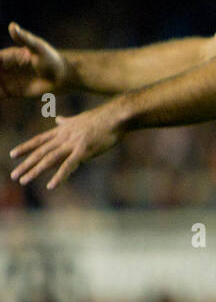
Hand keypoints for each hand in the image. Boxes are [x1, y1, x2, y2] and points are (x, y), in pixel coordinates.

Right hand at [0, 23, 68, 96]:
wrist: (64, 77)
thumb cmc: (52, 60)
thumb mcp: (38, 48)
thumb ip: (24, 38)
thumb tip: (12, 25)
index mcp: (10, 56)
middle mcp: (7, 68)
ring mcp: (10, 80)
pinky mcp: (14, 92)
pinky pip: (0, 94)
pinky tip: (0, 95)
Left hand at [9, 99, 127, 189]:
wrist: (116, 116)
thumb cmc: (102, 118)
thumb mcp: (79, 118)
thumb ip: (66, 122)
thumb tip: (58, 118)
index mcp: (63, 130)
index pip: (39, 140)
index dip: (25, 147)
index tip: (13, 155)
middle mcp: (64, 137)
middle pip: (41, 152)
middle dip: (26, 164)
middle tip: (14, 175)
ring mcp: (73, 144)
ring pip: (49, 159)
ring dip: (35, 171)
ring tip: (23, 180)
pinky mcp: (84, 151)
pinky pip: (69, 166)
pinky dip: (59, 176)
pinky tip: (51, 185)